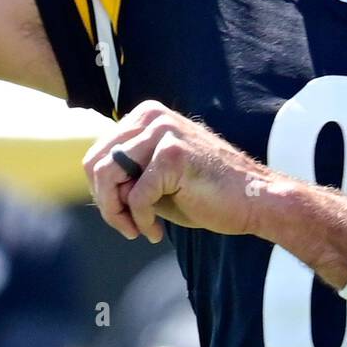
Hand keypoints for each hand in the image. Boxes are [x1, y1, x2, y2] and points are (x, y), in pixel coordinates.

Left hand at [83, 101, 269, 243]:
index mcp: (147, 115)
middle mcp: (152, 116)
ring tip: (138, 229)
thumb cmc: (206, 194)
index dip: (103, 192)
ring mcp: (163, 131)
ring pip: (108, 177)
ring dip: (117, 213)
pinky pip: (135, 196)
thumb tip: (92, 182)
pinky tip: (156, 231)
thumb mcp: (156, 176)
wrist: (254, 201)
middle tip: (127, 226)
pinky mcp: (172, 154)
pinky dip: (141, 221)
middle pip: (96, 164)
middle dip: (106, 203)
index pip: (97, 154)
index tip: (124, 214)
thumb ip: (126, 172)